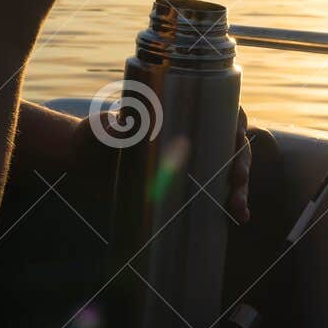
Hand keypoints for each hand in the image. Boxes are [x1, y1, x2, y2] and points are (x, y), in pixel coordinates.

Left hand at [76, 105, 252, 224]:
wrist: (85, 162)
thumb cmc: (94, 138)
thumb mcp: (99, 131)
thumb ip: (106, 129)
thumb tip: (120, 128)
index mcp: (180, 109)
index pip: (221, 109)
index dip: (237, 122)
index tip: (238, 136)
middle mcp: (194, 132)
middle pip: (231, 144)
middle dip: (241, 166)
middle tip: (238, 184)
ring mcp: (194, 158)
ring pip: (229, 170)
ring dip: (240, 190)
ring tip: (240, 212)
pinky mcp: (188, 182)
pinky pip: (216, 189)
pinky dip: (229, 203)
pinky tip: (236, 218)